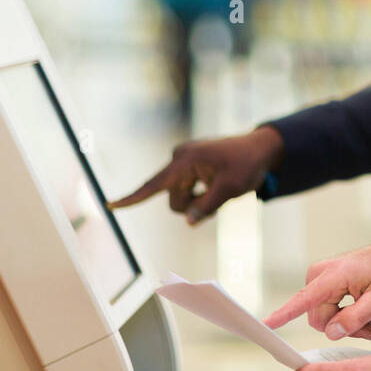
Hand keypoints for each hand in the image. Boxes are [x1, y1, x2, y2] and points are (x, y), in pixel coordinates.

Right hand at [108, 126, 284, 223]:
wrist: (262, 149)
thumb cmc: (248, 165)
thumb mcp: (231, 189)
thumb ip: (207, 206)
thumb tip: (189, 221)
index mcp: (185, 161)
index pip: (153, 185)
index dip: (131, 199)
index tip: (109, 206)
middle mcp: (179, 159)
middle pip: (173, 201)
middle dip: (194, 206)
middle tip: (221, 194)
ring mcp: (184, 162)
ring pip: (181, 199)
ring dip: (199, 201)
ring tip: (223, 187)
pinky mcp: (190, 166)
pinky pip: (188, 191)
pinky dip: (201, 194)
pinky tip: (218, 184)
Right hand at [262, 238, 370, 339]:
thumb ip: (356, 318)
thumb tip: (331, 332)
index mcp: (335, 275)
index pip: (305, 299)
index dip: (284, 314)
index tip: (265, 324)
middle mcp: (320, 275)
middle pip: (319, 319)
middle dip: (342, 328)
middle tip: (368, 328)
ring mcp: (319, 279)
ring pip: (322, 318)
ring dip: (345, 324)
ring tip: (368, 319)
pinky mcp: (321, 284)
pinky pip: (325, 311)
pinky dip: (343, 316)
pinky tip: (361, 313)